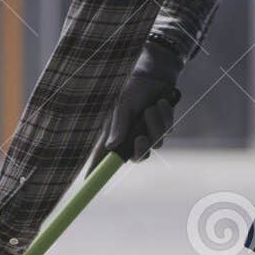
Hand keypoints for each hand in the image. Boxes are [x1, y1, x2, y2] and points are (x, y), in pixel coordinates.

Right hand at [101, 42, 183, 161]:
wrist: (155, 73)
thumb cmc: (134, 87)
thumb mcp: (123, 104)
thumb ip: (119, 125)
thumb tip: (112, 146)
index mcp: (116, 132)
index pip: (103, 156)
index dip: (96, 170)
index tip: (87, 181)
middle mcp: (132, 136)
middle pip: (137, 157)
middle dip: (141, 148)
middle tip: (140, 137)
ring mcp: (149, 132)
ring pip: (156, 143)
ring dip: (155, 124)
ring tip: (152, 106)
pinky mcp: (163, 126)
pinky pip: (167, 131)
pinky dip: (165, 116)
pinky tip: (161, 102)